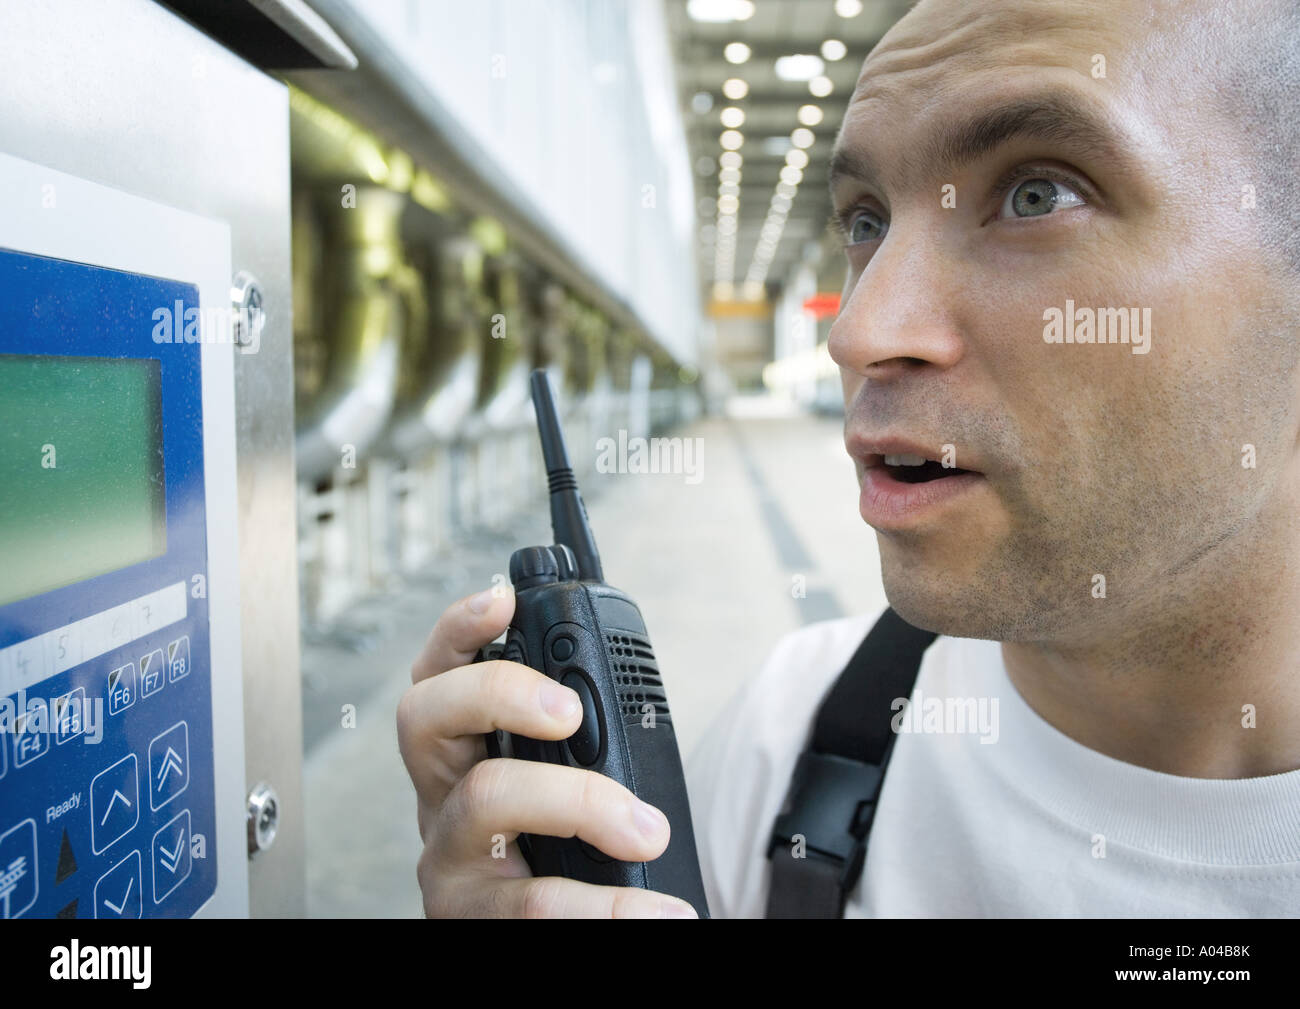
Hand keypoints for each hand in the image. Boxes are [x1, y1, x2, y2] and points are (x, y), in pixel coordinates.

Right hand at [397, 584, 698, 917]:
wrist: (554, 934)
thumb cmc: (561, 854)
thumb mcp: (563, 783)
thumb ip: (580, 742)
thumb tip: (637, 695)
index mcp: (463, 751)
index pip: (441, 672)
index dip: (461, 629)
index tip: (503, 601)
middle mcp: (439, 796)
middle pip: (425, 716)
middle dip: (500, 692)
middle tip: (571, 713)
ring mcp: (447, 858)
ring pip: (484, 801)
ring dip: (578, 804)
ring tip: (647, 831)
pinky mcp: (467, 919)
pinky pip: (528, 903)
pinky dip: (601, 910)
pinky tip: (653, 912)